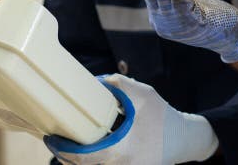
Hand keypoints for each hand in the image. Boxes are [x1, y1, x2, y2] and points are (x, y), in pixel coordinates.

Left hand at [44, 74, 217, 163]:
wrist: (184, 139)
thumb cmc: (164, 116)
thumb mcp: (144, 94)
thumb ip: (119, 85)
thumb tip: (95, 81)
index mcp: (121, 150)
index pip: (82, 157)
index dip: (63, 149)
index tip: (52, 138)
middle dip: (65, 155)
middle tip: (56, 140)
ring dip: (75, 161)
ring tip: (66, 145)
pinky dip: (88, 163)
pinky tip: (83, 153)